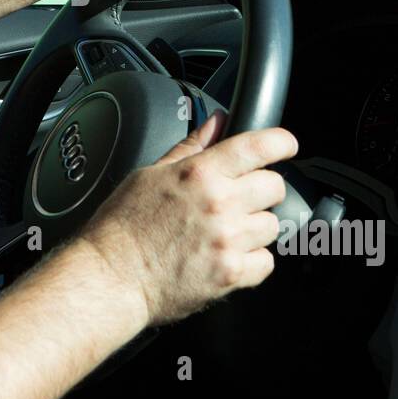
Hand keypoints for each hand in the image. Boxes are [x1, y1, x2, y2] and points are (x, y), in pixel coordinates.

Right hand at [78, 111, 296, 326]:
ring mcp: (228, 240)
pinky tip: (228, 256)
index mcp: (200, 173)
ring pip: (272, 226)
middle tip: (241, 198)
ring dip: (255, 227)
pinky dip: (253, 261)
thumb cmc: (123, 227)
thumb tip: (217, 122)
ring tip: (227, 232)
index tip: (285, 146)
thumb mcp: (150, 174)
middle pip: (275, 186)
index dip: (281, 142)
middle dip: (262, 189)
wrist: (112, 276)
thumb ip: (192, 147)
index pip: (259, 146)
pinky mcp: (231, 274)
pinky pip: (266, 262)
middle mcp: (220, 204)